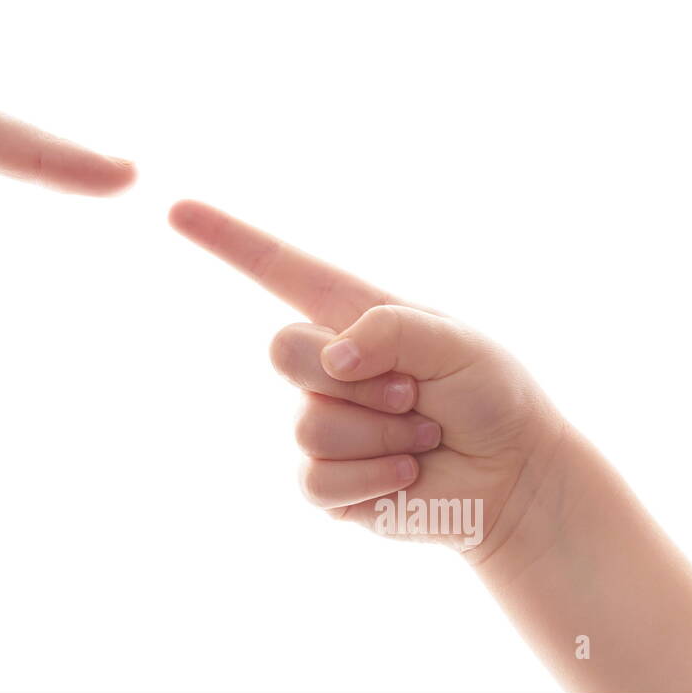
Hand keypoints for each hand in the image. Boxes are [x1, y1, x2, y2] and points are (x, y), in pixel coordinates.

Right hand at [169, 200, 564, 555]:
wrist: (513, 478)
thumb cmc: (491, 395)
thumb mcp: (455, 341)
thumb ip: (390, 330)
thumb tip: (330, 359)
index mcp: (351, 317)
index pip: (277, 270)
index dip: (226, 239)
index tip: (178, 209)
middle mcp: (326, 365)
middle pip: (283, 351)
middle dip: (357, 378)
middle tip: (416, 395)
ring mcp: (320, 423)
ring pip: (309, 424)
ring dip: (381, 434)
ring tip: (423, 437)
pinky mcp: (325, 482)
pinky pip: (316, 478)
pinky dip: (372, 478)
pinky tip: (407, 476)